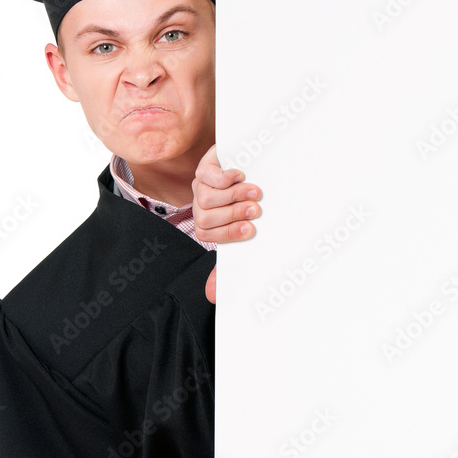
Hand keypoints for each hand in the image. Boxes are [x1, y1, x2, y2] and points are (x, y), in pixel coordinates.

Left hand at [192, 145, 261, 303]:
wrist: (254, 161)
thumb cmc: (253, 200)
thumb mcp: (246, 229)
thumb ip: (228, 264)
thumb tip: (211, 296)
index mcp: (208, 222)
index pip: (206, 234)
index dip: (227, 234)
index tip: (251, 231)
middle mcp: (201, 205)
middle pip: (204, 217)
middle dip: (232, 215)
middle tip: (256, 210)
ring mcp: (201, 184)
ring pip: (206, 198)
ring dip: (233, 196)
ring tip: (255, 192)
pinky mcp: (205, 165)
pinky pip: (206, 175)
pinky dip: (224, 177)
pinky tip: (240, 176)